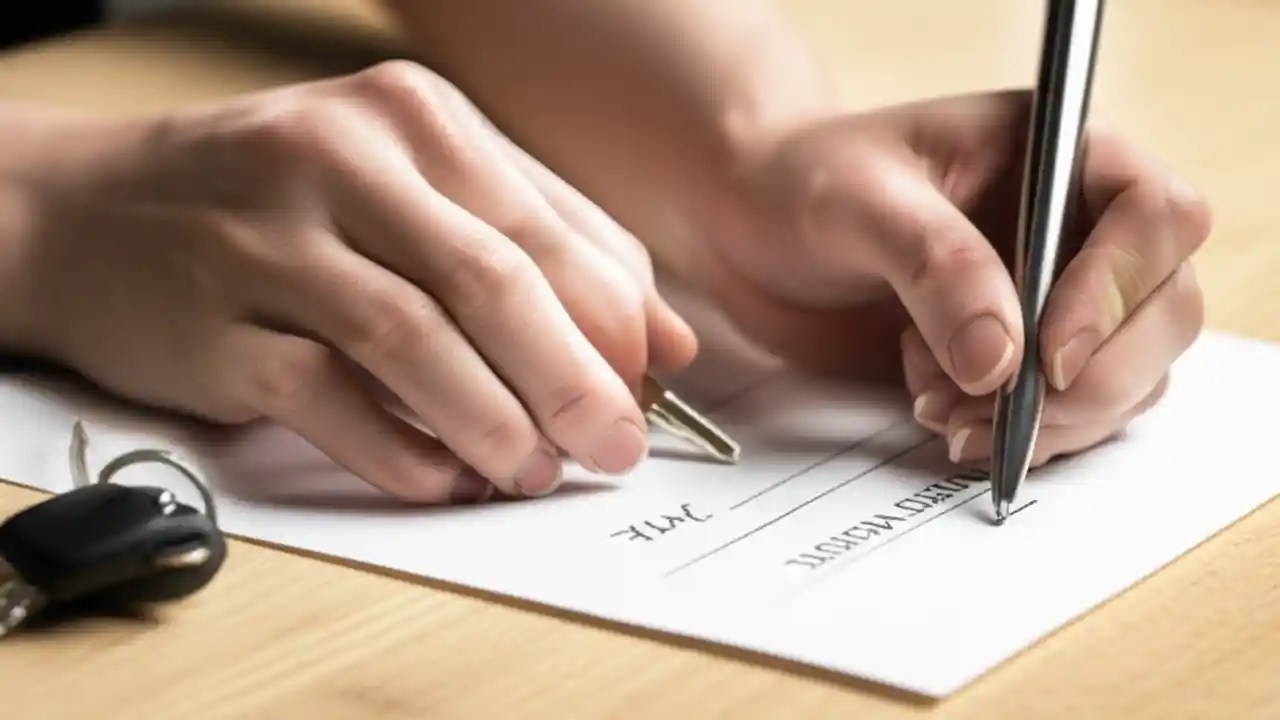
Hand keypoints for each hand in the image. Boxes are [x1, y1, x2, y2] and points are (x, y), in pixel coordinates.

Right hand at [5, 61, 696, 501]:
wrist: (91, 210)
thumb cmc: (280, 199)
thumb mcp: (407, 182)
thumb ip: (538, 241)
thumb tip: (660, 339)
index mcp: (412, 116)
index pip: (549, 226)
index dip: (617, 320)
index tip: (650, 386)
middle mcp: (340, 157)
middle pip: (492, 280)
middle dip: (574, 380)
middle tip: (617, 447)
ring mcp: (268, 239)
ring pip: (413, 340)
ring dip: (494, 422)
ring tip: (536, 472)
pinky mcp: (216, 324)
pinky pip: (328, 400)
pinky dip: (402, 452)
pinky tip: (447, 479)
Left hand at [701, 90, 1209, 466]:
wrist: (753, 230)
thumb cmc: (804, 183)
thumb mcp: (858, 203)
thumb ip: (935, 267)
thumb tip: (1002, 363)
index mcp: (1061, 156)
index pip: (1157, 217)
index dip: (1118, 292)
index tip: (1046, 356)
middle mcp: (1079, 228)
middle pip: (1163, 312)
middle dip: (1088, 381)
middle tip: (998, 413)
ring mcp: (1059, 298)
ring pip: (1128, 378)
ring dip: (1049, 420)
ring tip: (943, 413)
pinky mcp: (1023, 359)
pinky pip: (1070, 415)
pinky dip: (1018, 436)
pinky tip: (942, 419)